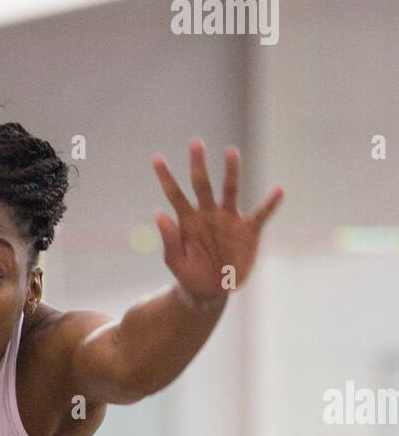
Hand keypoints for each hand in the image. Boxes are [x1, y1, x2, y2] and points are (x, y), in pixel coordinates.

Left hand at [152, 140, 282, 295]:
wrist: (210, 292)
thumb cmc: (189, 274)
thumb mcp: (174, 260)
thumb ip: (170, 238)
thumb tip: (160, 214)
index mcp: (188, 220)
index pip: (175, 194)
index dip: (165, 177)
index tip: (156, 158)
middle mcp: (208, 213)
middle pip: (202, 184)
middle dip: (198, 164)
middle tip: (195, 143)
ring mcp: (229, 220)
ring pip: (230, 190)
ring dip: (231, 171)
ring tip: (231, 152)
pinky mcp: (248, 231)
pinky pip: (261, 214)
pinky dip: (270, 204)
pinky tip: (279, 191)